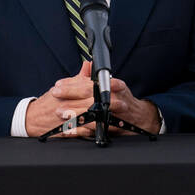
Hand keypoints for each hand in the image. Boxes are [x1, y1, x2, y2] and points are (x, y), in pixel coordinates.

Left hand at [31, 61, 161, 138]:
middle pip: (89, 94)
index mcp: (112, 84)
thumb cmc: (122, 100)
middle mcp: (114, 96)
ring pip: (91, 110)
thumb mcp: (112, 85)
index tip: (58, 84)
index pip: (88, 82)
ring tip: (60, 112)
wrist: (139, 118)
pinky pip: (95, 127)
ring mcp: (114, 112)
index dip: (72, 84)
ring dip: (75, 111)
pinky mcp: (113, 126)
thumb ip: (96, 78)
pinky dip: (82, 129)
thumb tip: (86, 65)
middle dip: (70, 94)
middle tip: (55, 94)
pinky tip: (72, 129)